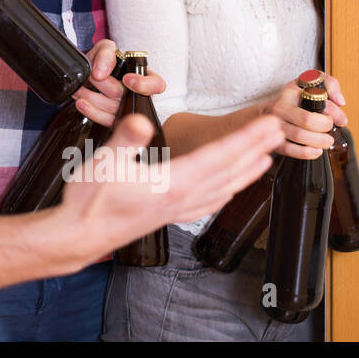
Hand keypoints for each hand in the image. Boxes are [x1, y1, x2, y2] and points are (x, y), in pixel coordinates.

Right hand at [61, 113, 281, 258]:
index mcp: (171, 183)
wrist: (80, 235)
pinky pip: (209, 202)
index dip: (246, 139)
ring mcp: (177, 209)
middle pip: (229, 171)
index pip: (218, 156)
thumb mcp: (103, 161)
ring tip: (266, 159)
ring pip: (223, 188)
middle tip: (278, 133)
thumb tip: (141, 122)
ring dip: (247, 172)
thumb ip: (125, 139)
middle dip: (255, 150)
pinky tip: (229, 190)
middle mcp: (181, 198)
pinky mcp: (170, 215)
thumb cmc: (90, 201)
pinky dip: (227, 192)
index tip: (267, 125)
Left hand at [72, 40, 166, 127]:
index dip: (144, 84)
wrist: (85, 75)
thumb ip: (106, 53)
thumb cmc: (101, 62)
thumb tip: (103, 71)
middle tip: (93, 76)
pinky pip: (106, 120)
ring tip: (81, 88)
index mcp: (143, 77)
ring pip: (114, 109)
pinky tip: (82, 102)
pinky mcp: (114, 119)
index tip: (127, 79)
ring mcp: (125, 108)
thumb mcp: (105, 49)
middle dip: (106, 85)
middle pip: (127, 96)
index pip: (157, 85)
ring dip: (94, 97)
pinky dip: (91, 111)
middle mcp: (136, 94)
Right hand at [265, 73, 346, 159]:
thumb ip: (330, 85)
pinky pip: (290, 150)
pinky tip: (316, 150)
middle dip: (325, 127)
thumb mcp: (310, 83)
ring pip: (299, 136)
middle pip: (307, 120)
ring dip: (318, 141)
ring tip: (326, 141)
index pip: (316, 101)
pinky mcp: (275, 141)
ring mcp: (275, 125)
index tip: (340, 119)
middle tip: (330, 128)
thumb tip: (339, 101)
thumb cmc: (292, 100)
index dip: (333, 112)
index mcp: (290, 93)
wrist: (267, 112)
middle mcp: (280, 108)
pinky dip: (306, 153)